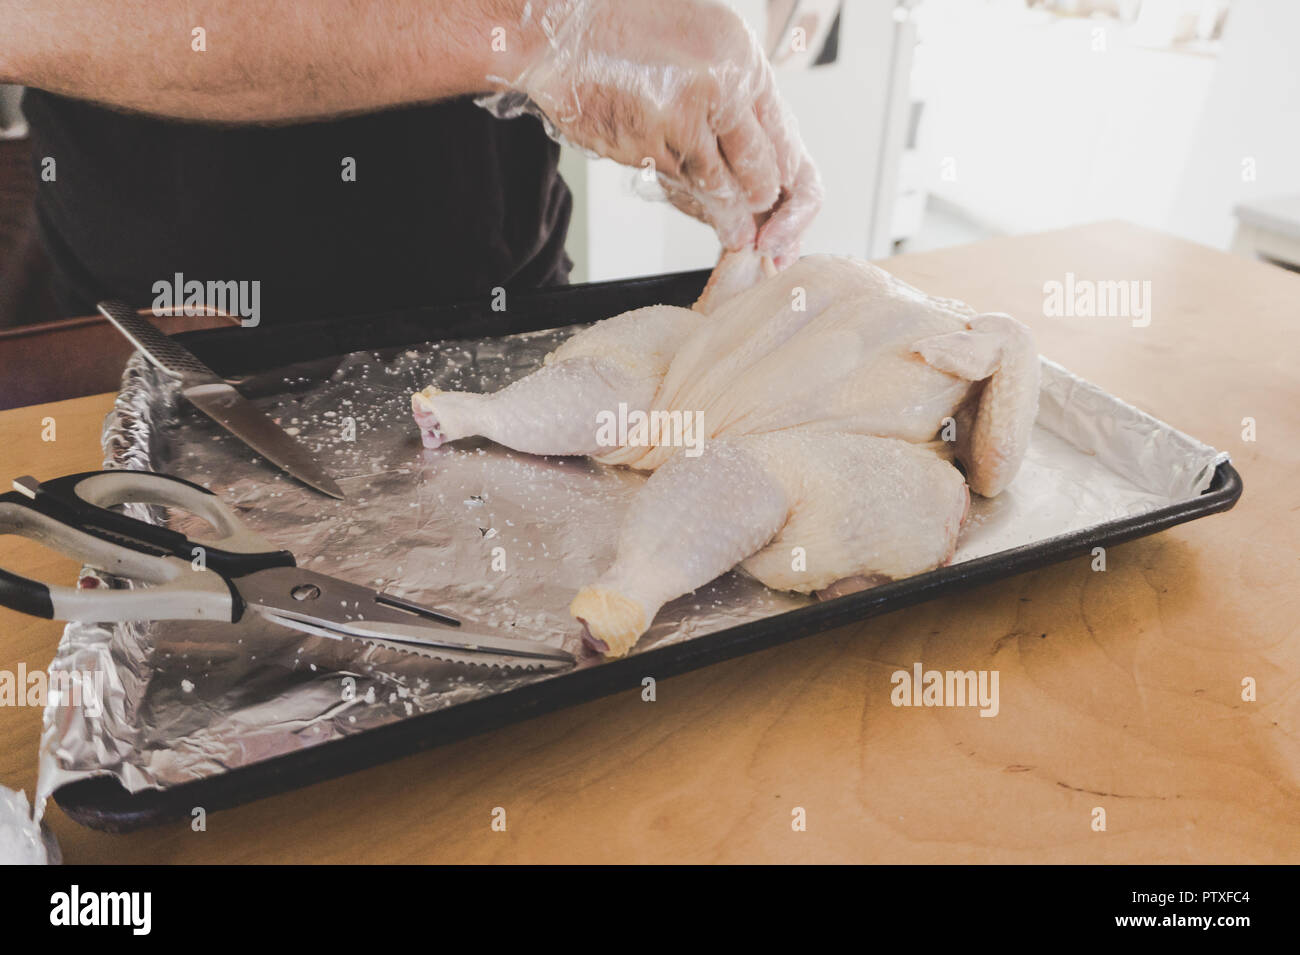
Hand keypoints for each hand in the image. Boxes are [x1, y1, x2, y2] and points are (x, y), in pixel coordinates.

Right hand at [482, 0, 821, 263]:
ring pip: (719, 189)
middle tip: (764, 232)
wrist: (564, 31)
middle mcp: (723, 87)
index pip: (783, 142)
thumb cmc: (628, 29)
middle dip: (762, 210)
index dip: (791, 190)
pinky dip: (690, 203)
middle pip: (760, 173)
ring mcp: (685, 119)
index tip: (783, 211)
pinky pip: (679, 188)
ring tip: (738, 237)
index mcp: (743, 60)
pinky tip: (698, 207)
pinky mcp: (648, 144)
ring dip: (728, 219)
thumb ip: (734, 92)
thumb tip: (756, 151)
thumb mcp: (703, 42)